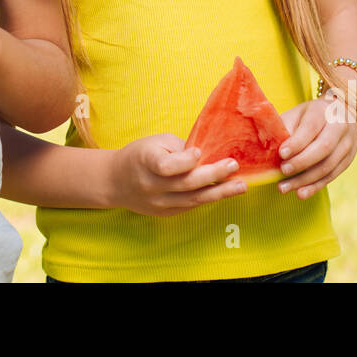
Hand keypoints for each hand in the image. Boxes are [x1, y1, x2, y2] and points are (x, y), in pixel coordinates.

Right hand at [108, 134, 246, 216]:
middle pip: (186, 183)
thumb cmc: (141, 155)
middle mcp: (151, 185)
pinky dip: (208, 198)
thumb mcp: (156, 142)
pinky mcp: (165, 213)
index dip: (184, 160)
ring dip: (219, 192)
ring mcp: (158, 203)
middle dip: (214, 175)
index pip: (166, 166)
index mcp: (146, 162)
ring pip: (193, 199)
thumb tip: (210, 153)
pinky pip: (190, 206)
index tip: (199, 152)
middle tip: (234, 166)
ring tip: (240, 186)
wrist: (116, 181)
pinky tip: (224, 192)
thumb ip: (181, 148)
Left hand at [276, 93, 356, 199]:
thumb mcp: (297, 114)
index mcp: (322, 111)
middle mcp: (339, 127)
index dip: (297, 142)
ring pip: (328, 165)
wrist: (343, 114)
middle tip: (283, 171)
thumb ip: (285, 127)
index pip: (311, 127)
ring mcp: (347, 144)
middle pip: (323, 148)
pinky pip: (332, 176)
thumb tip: (266, 146)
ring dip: (305, 180)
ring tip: (285, 187)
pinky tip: (301, 193)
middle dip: (301, 162)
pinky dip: (315, 186)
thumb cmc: (311, 116)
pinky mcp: (348, 160)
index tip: (282, 154)